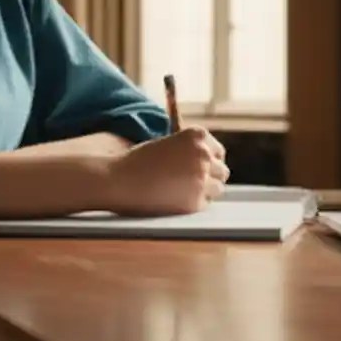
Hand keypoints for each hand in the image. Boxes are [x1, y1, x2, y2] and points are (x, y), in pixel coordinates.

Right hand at [104, 126, 229, 215]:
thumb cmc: (138, 162)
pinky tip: (176, 201)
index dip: (208, 162)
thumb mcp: (168, 144)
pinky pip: (205, 204)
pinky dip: (194, 204)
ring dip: (205, 191)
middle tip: (191, 184)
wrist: (118, 180)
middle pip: (222, 170)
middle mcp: (204, 154)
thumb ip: (190, 151)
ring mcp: (202, 178)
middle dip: (210, 177)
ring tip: (182, 193)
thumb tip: (210, 164)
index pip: (218, 152)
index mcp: (197, 135)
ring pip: (218, 188)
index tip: (197, 169)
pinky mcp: (195, 201)